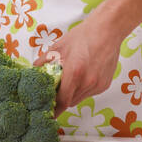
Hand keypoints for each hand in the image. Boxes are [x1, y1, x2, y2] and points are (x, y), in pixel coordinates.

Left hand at [37, 1, 125, 115]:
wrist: (108, 30)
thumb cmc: (83, 36)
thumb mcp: (59, 47)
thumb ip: (44, 62)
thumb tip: (34, 72)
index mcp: (75, 73)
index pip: (62, 101)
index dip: (53, 109)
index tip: (47, 112)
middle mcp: (88, 82)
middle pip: (70, 102)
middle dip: (61, 98)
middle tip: (56, 89)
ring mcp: (98, 84)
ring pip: (80, 98)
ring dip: (72, 93)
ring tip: (72, 78)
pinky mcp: (105, 84)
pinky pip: (89, 93)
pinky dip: (83, 88)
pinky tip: (84, 75)